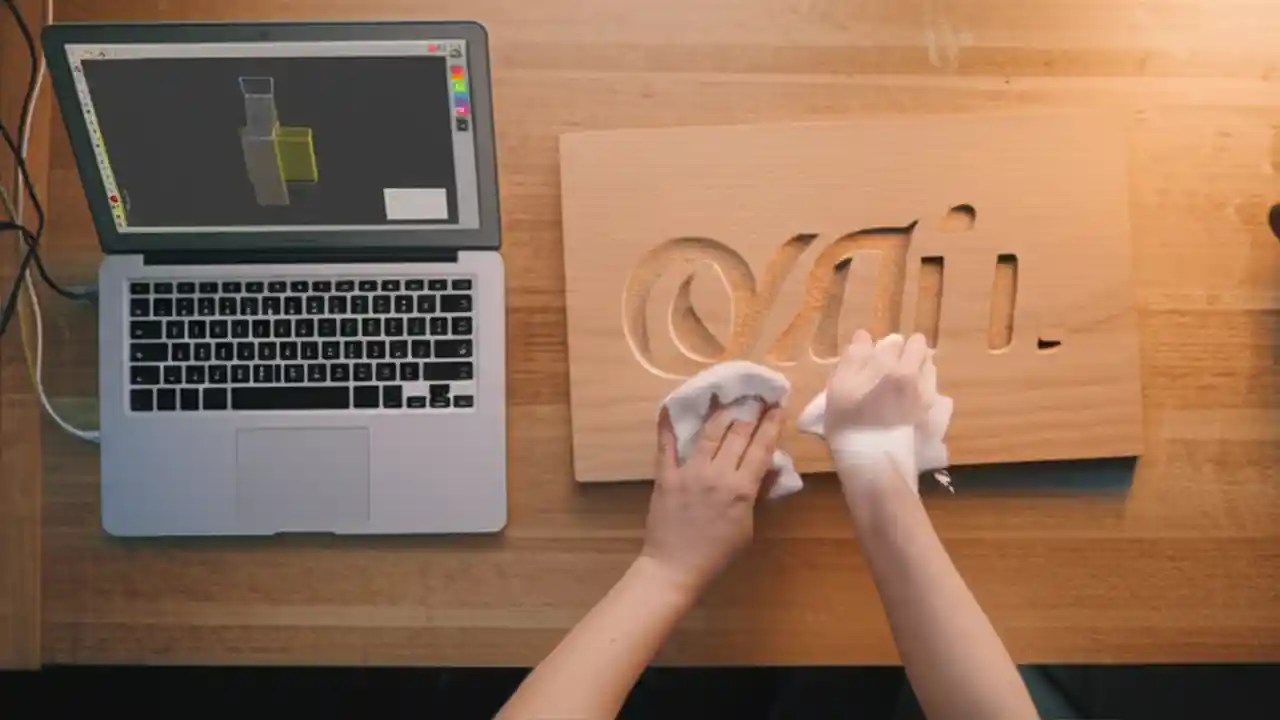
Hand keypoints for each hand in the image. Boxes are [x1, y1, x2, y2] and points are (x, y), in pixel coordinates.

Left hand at [640, 405, 783, 595]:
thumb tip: (770, 467)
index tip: (777, 406)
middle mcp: (717, 475)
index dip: (771, 424)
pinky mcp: (665, 475)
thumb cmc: (717, 553)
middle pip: (737, 433)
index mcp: (741, 489)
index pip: (761, 448)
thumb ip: (756, 494)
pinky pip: (666, 445)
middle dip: (750, 411)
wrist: (675, 567)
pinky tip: (673, 404)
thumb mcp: (747, 526)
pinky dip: (668, 424)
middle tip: (756, 395)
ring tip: (728, 397)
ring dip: (721, 412)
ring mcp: (689, 473)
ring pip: (709, 433)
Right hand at [821, 331, 934, 496]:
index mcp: (895, 367)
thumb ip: (853, 358)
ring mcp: (929, 398)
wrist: (874, 464)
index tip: (876, 355)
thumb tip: (865, 336)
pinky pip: (935, 394)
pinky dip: (925, 392)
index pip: (898, 341)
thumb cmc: (850, 423)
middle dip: (908, 353)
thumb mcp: (839, 387)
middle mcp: (918, 378)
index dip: (886, 345)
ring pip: (930, 371)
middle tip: (890, 366)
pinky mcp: (934, 418)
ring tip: (901, 385)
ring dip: (918, 370)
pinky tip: (910, 404)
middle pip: (921, 352)